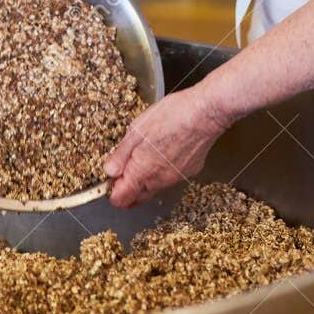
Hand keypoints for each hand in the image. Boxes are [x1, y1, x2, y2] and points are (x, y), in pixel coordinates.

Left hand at [104, 85, 232, 206]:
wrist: (205, 113)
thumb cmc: (171, 116)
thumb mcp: (136, 130)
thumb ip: (121, 155)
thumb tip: (109, 171)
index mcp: (142, 172)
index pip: (121, 199)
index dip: (112, 191)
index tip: (110, 177)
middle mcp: (159, 181)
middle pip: (137, 198)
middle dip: (127, 187)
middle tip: (125, 164)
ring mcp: (175, 178)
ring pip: (153, 187)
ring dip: (145, 178)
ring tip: (145, 152)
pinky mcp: (189, 172)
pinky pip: (169, 178)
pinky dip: (162, 170)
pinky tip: (164, 150)